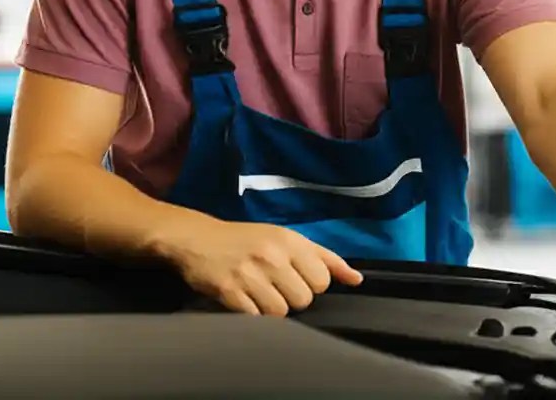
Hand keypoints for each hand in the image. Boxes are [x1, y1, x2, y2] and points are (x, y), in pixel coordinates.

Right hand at [159, 218, 363, 315]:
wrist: (198, 239)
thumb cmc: (248, 240)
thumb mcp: (288, 240)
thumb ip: (325, 259)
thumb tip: (356, 279)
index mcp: (291, 242)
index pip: (322, 281)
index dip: (312, 286)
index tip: (297, 279)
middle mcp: (272, 256)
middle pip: (303, 299)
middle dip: (293, 299)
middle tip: (276, 288)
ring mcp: (249, 274)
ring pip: (281, 312)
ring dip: (273, 310)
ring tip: (261, 295)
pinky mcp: (228, 291)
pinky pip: (255, 318)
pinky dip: (253, 315)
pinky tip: (246, 301)